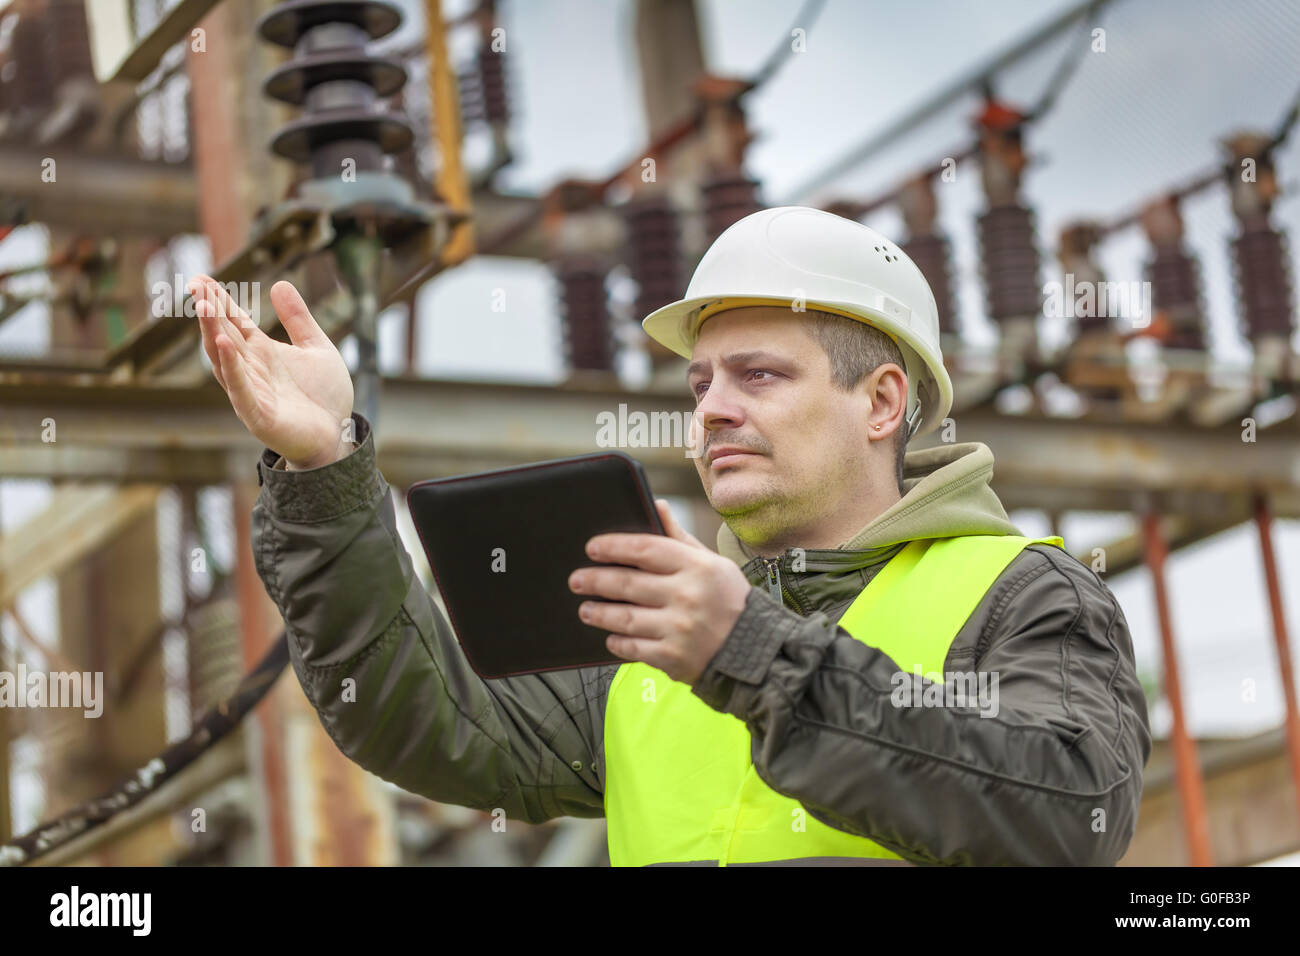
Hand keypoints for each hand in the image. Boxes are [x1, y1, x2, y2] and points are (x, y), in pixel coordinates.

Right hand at [189, 275, 354, 468]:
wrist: (337, 436)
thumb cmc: (325, 396)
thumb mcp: (317, 348)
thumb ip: (299, 319)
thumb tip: (280, 283)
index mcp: (262, 353)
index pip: (234, 322)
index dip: (219, 300)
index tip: (200, 278)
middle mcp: (251, 370)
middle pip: (223, 335)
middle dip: (210, 311)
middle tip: (196, 285)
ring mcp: (251, 393)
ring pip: (225, 360)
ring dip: (213, 333)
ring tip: (204, 306)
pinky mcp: (258, 416)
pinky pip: (240, 390)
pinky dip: (232, 367)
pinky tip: (223, 345)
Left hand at [567, 499, 752, 684]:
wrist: (756, 652)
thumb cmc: (729, 601)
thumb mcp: (712, 564)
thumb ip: (680, 538)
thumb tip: (657, 504)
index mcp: (697, 567)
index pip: (645, 548)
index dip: (613, 546)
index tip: (592, 548)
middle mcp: (686, 595)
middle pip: (627, 583)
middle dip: (595, 580)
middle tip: (576, 579)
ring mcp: (678, 628)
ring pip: (624, 617)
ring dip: (598, 613)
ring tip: (585, 609)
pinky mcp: (672, 657)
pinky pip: (633, 647)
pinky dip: (617, 641)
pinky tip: (610, 636)